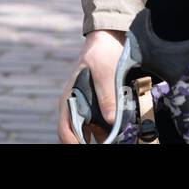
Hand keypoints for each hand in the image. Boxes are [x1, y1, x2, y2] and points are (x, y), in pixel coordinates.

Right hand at [57, 29, 123, 143]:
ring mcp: (88, 108)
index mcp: (69, 100)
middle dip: (90, 143)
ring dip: (104, 139)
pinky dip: (111, 133)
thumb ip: (107, 94)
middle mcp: (76, 107)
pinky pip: (103, 126)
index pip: (65, 129)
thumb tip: (112, 120)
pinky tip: (123, 133)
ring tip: (119, 140)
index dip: (73, 143)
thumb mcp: (104, 70)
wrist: (109, 39)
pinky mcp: (100, 107)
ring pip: (92, 133)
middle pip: (78, 135)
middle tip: (111, 143)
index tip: (86, 148)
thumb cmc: (100, 52)